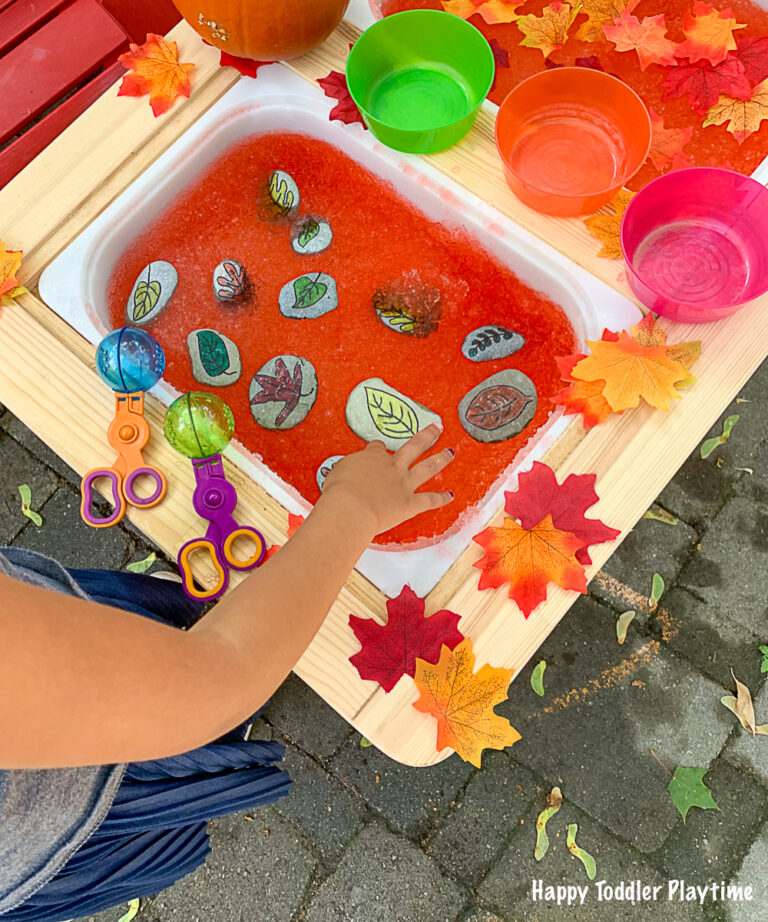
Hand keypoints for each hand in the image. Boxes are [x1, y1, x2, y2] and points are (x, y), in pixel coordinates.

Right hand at [321, 424, 454, 536]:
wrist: (349, 507)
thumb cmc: (338, 493)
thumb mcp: (336, 473)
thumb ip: (347, 471)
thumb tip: (347, 474)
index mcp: (372, 457)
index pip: (378, 447)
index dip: (379, 448)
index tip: (379, 448)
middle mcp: (392, 466)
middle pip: (413, 446)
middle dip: (426, 435)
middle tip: (436, 427)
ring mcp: (403, 483)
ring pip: (427, 467)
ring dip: (441, 459)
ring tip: (450, 452)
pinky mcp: (409, 503)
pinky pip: (429, 500)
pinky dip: (440, 499)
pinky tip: (450, 496)